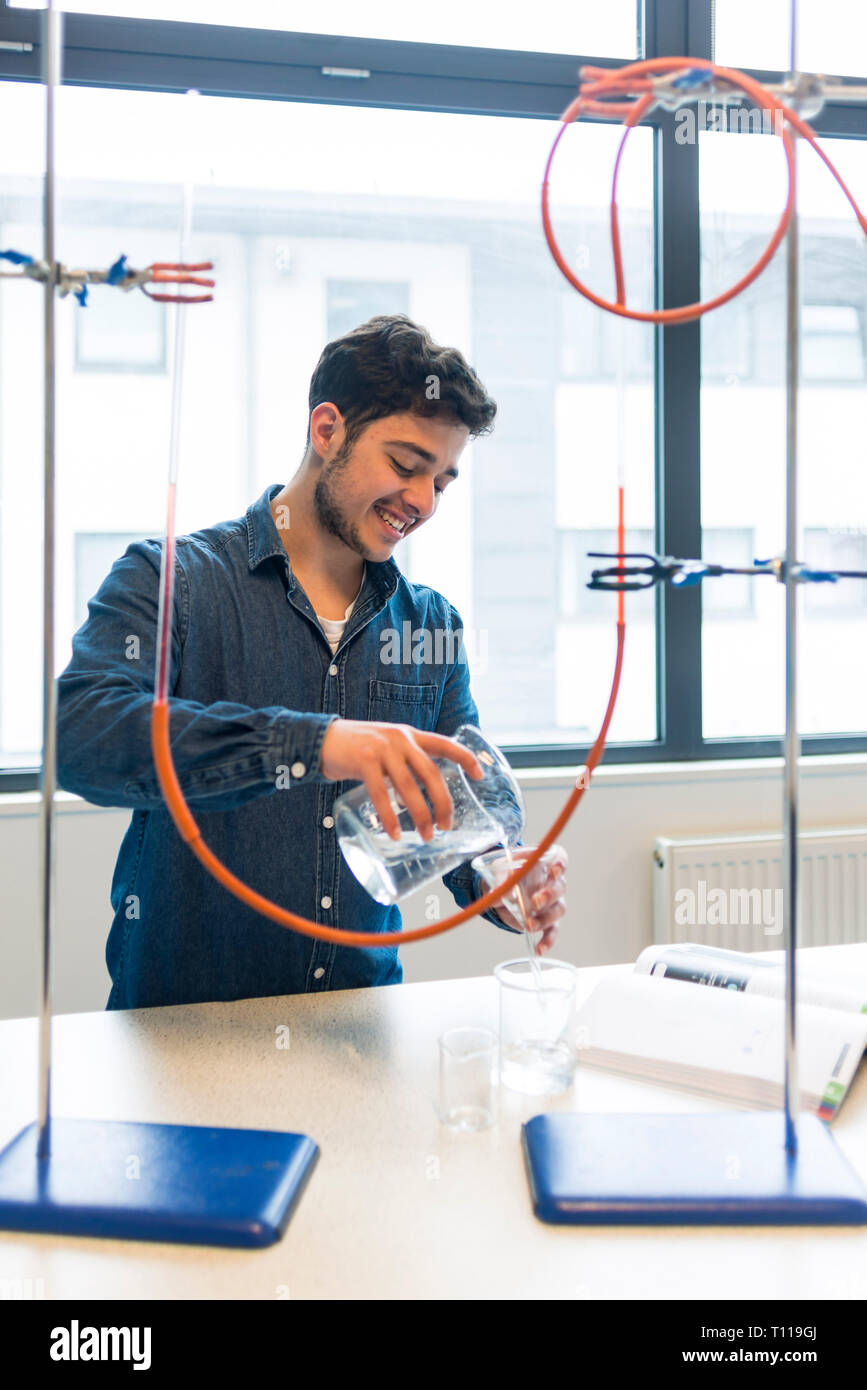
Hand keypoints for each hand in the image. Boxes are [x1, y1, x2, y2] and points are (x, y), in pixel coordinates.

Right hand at [320, 719, 483, 841]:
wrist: (322, 738)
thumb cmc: (357, 749)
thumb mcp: (387, 748)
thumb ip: (404, 764)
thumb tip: (421, 798)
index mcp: (410, 735)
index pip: (445, 743)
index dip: (465, 758)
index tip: (481, 775)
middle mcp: (401, 739)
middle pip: (431, 773)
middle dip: (443, 802)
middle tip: (447, 826)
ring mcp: (382, 749)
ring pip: (409, 787)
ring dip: (421, 815)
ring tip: (427, 835)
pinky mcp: (364, 760)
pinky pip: (382, 793)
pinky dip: (389, 816)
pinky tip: (395, 833)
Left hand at [485, 844, 566, 954]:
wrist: (497, 888)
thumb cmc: (503, 872)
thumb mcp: (497, 869)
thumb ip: (500, 879)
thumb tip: (500, 894)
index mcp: (542, 861)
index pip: (560, 858)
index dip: (561, 863)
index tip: (554, 870)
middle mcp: (552, 881)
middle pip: (560, 887)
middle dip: (549, 895)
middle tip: (535, 901)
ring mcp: (551, 902)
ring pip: (558, 910)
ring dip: (545, 918)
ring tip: (528, 925)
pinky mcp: (546, 920)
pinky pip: (552, 931)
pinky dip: (547, 940)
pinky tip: (539, 949)